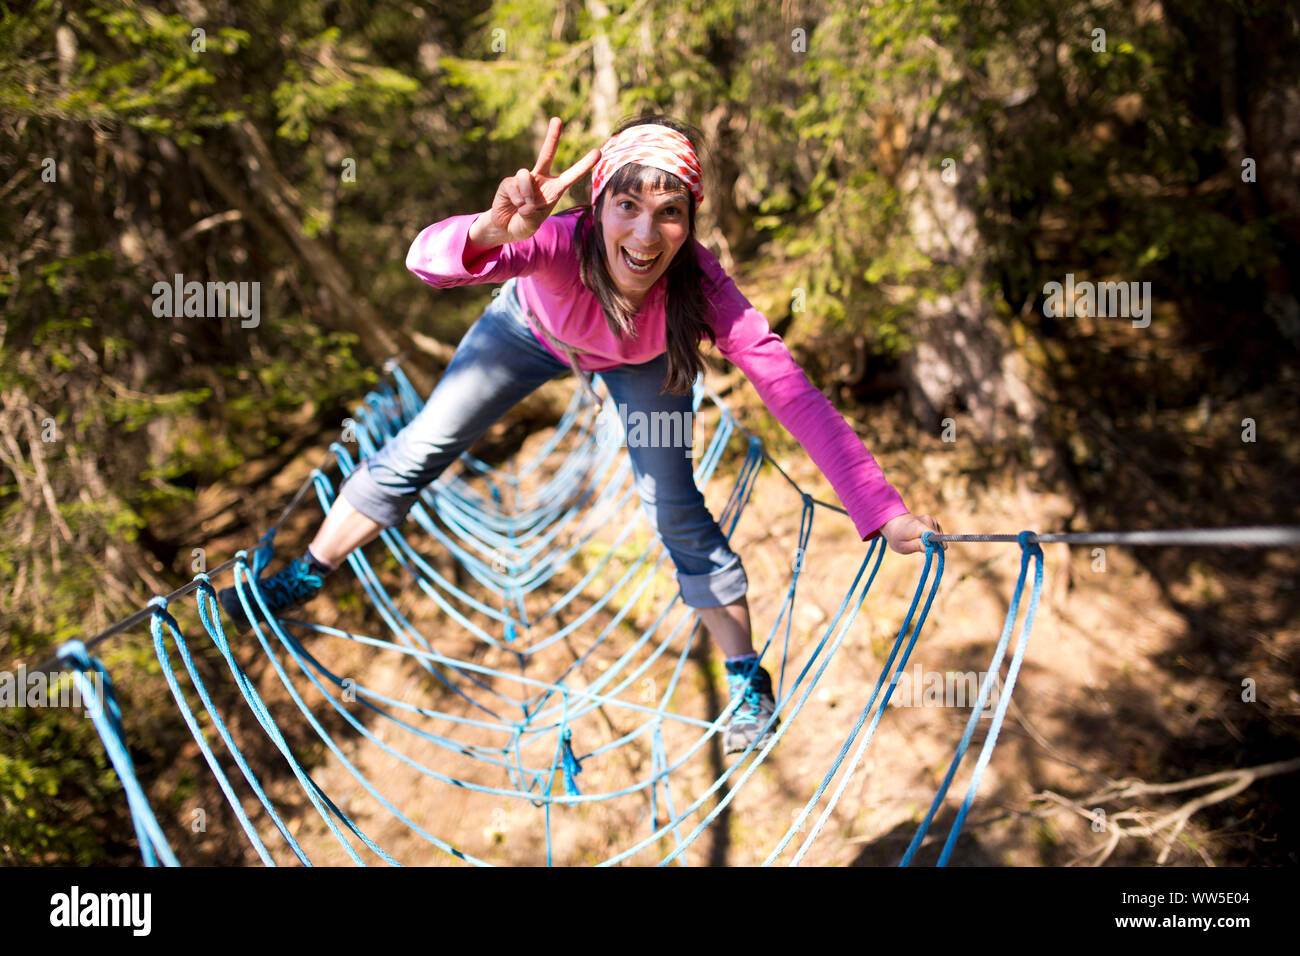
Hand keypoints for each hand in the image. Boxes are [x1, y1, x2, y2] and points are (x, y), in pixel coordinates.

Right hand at [483, 116, 601, 244]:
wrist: (505, 227)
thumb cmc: (524, 224)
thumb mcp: (532, 224)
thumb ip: (531, 213)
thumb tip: (525, 199)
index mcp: (554, 190)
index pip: (571, 175)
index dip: (584, 164)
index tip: (598, 152)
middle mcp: (540, 180)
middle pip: (546, 154)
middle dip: (552, 136)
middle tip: (557, 119)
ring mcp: (524, 179)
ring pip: (525, 175)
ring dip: (526, 194)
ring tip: (523, 207)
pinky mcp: (509, 182)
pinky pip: (514, 184)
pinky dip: (516, 198)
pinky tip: (514, 204)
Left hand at [880, 512, 947, 554]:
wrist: (893, 523)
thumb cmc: (897, 536)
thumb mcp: (902, 546)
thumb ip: (918, 546)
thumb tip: (934, 548)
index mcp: (919, 526)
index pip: (936, 536)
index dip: (937, 546)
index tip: (932, 551)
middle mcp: (927, 520)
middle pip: (938, 538)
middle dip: (932, 545)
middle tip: (918, 546)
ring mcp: (931, 519)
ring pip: (938, 537)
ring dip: (931, 542)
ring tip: (917, 540)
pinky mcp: (933, 521)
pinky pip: (937, 534)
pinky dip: (931, 538)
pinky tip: (921, 536)